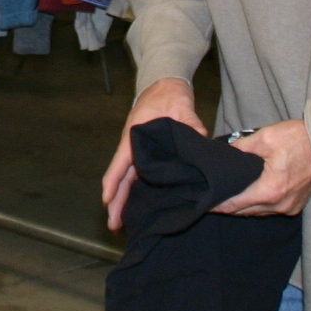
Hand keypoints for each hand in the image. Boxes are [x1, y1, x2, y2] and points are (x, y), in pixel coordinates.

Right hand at [102, 77, 206, 230]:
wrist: (166, 84)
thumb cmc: (169, 95)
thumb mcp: (183, 107)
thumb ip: (192, 125)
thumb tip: (202, 141)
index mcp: (134, 136)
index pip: (121, 164)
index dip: (113, 185)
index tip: (108, 203)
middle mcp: (133, 147)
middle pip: (121, 178)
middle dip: (115, 201)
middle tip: (113, 226)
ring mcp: (138, 151)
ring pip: (128, 179)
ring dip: (123, 198)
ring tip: (122, 222)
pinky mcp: (146, 154)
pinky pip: (137, 175)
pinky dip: (133, 190)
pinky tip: (138, 204)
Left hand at [213, 119, 310, 216]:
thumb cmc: (298, 139)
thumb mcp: (265, 137)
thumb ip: (241, 146)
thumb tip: (224, 151)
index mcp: (270, 190)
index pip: (236, 204)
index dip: (218, 205)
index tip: (204, 203)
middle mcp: (280, 204)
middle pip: (245, 212)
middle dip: (227, 207)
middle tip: (210, 199)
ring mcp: (289, 207)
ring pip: (258, 213)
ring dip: (242, 208)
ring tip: (225, 199)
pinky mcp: (296, 205)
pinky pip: (270, 210)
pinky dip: (257, 206)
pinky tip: (247, 198)